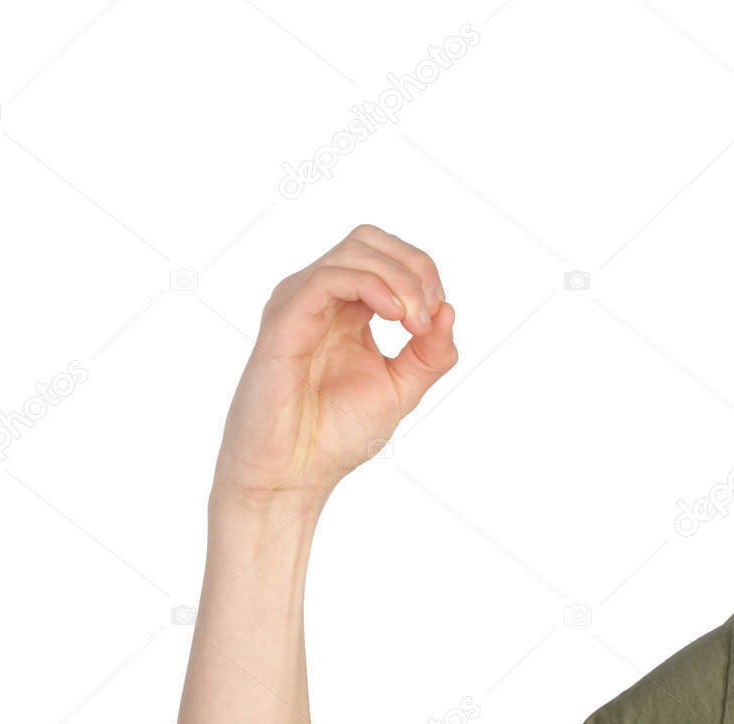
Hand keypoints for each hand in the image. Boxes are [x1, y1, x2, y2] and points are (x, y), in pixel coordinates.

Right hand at [212, 224, 457, 508]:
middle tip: (427, 315)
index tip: (435, 320)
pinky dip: (371, 287)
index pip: (384, 256)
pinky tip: (396, 317)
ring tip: (415, 323)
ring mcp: (298, 305)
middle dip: (413, 266)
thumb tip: (449, 310)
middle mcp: (319, 300)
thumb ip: (430, 354)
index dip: (420, 273)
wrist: (294, 473)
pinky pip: (327, 279)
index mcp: (345, 310)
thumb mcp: (401, 389)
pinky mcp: (284, 321)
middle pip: (368, 240)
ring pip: (353, 253)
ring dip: (399, 279)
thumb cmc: (334, 435)